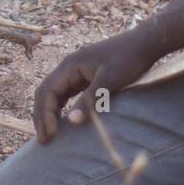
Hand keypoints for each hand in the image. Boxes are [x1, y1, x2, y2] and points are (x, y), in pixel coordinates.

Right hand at [33, 30, 157, 143]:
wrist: (142, 44)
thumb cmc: (127, 59)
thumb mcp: (109, 80)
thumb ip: (90, 100)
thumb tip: (72, 122)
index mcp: (69, 65)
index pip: (47, 91)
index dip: (45, 113)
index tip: (51, 134)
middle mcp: (68, 68)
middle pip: (45, 92)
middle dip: (41, 115)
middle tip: (43, 140)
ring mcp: (75, 72)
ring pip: (54, 94)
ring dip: (48, 113)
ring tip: (49, 134)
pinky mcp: (84, 77)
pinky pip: (66, 94)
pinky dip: (60, 108)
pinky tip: (64, 122)